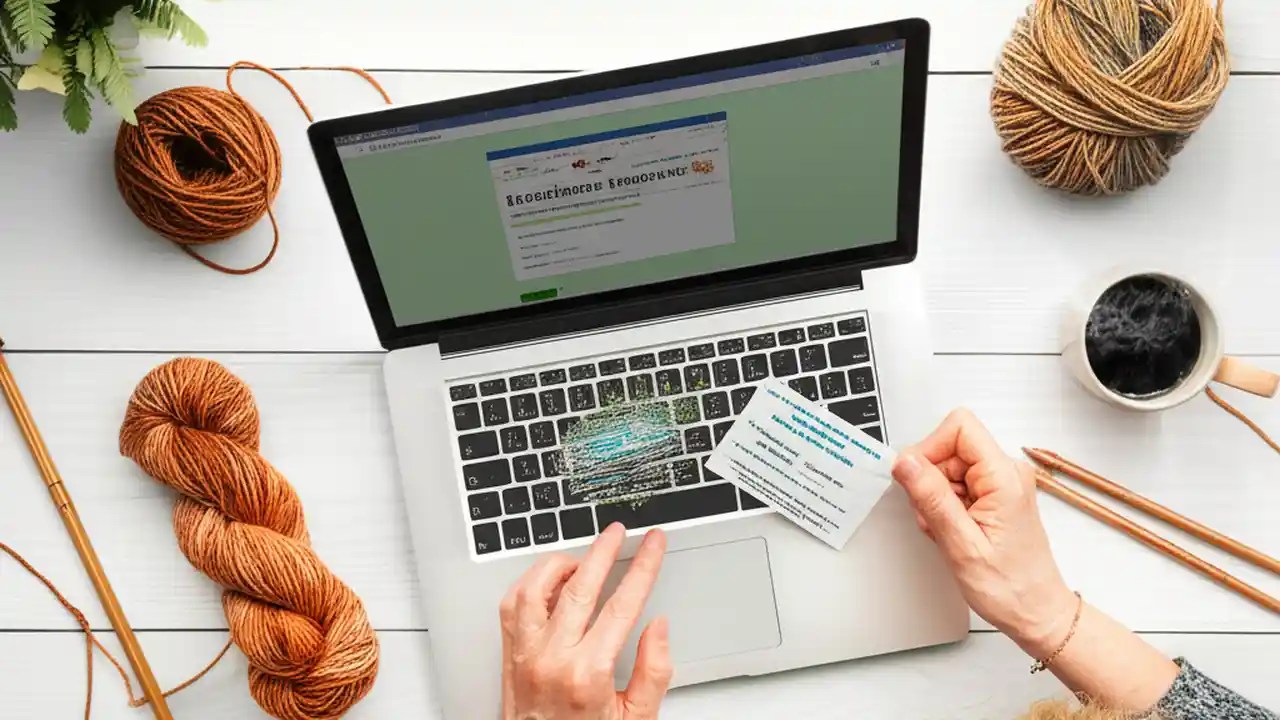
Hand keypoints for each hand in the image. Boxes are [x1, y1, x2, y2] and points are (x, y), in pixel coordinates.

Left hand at [500, 523, 672, 719]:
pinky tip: (549, 581)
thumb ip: (653, 672)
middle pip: (580, 586)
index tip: (653, 545)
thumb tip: (658, 628)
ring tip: (582, 557)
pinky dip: (530, 584)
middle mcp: (551, 659)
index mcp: (587, 674)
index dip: (643, 567)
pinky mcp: (509, 655)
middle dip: (604, 551)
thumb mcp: (636, 719)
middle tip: (618, 532)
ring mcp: (525, 654)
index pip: (622, 604)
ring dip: (561, 565)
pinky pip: (512, 605)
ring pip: (536, 588)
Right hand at [892, 409, 1076, 656]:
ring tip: (948, 531)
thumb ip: (931, 498)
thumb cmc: (1011, 588)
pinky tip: (953, 532)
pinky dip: (946, 507)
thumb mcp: (961, 544)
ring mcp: (1002, 483)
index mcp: (1005, 477)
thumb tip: (906, 462)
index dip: (929, 448)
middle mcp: (1007, 473)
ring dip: (936, 498)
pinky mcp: (995, 495)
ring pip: (948, 468)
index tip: (916, 478)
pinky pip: (957, 485)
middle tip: (935, 518)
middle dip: (930, 481)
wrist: (1036, 612)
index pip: (959, 427)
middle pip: (949, 448)